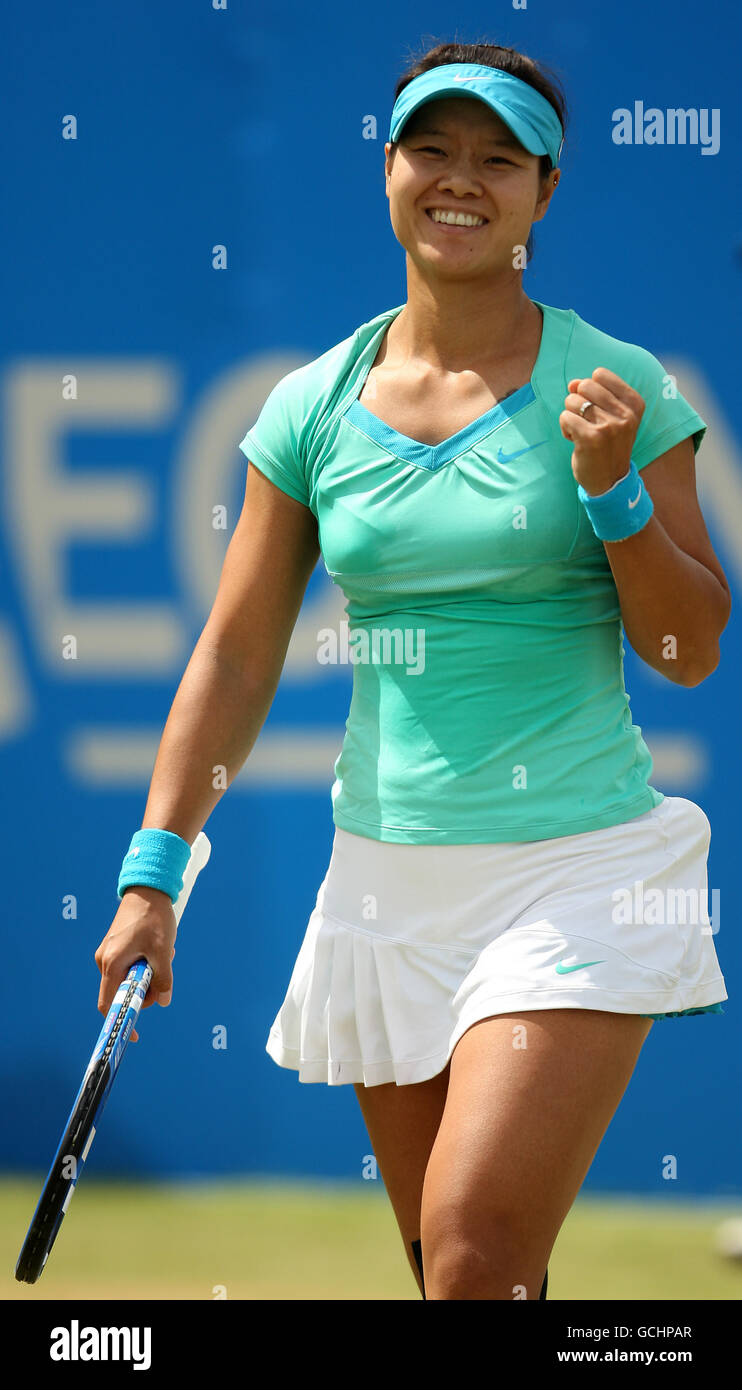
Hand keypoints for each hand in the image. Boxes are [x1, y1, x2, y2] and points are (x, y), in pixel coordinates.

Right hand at [94, 888, 176, 1041]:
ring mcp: (109, 953)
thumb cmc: (154, 918)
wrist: (147, 889)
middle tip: (164, 974)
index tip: (134, 1034)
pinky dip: (146, 963)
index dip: (121, 1019)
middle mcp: (105, 960)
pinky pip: (130, 965)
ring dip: (150, 973)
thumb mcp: (163, 951)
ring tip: (165, 953)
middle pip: (123, 991)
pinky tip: (159, 948)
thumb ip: (163, 979)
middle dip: (146, 989)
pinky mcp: (116, 946)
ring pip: (130, 977)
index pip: (109, 1003)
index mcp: (112, 963)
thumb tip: (164, 1001)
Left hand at [559, 367, 644, 495]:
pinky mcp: (591, 438)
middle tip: (586, 422)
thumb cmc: (607, 444)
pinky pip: (565, 417)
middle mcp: (625, 414)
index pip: (600, 374)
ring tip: (582, 433)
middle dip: (577, 402)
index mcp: (634, 404)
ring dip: (571, 417)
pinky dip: (565, 429)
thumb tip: (572, 383)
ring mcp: (609, 426)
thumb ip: (593, 393)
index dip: (590, 390)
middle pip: (584, 385)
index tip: (597, 409)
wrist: (610, 481)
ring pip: (572, 401)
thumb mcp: (610, 415)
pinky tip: (576, 441)